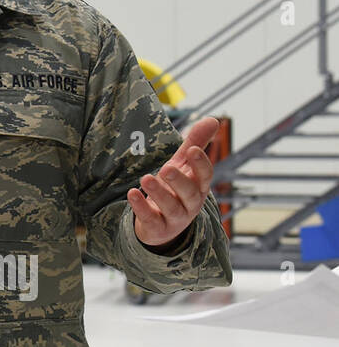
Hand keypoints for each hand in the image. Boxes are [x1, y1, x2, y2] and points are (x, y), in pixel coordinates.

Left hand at [128, 116, 218, 248]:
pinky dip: (141, 207)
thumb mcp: (184, 165)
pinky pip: (151, 219)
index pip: (205, 176)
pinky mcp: (157, 227)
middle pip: (189, 194)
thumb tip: (213, 119)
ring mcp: (174, 217)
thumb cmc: (176, 189)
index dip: (201, 164)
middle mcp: (190, 203)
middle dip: (179, 181)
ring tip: (146, 178)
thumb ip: (195, 143)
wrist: (163, 224)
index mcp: (198, 186)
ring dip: (159, 193)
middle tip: (166, 168)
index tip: (192, 150)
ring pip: (171, 207)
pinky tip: (132, 193)